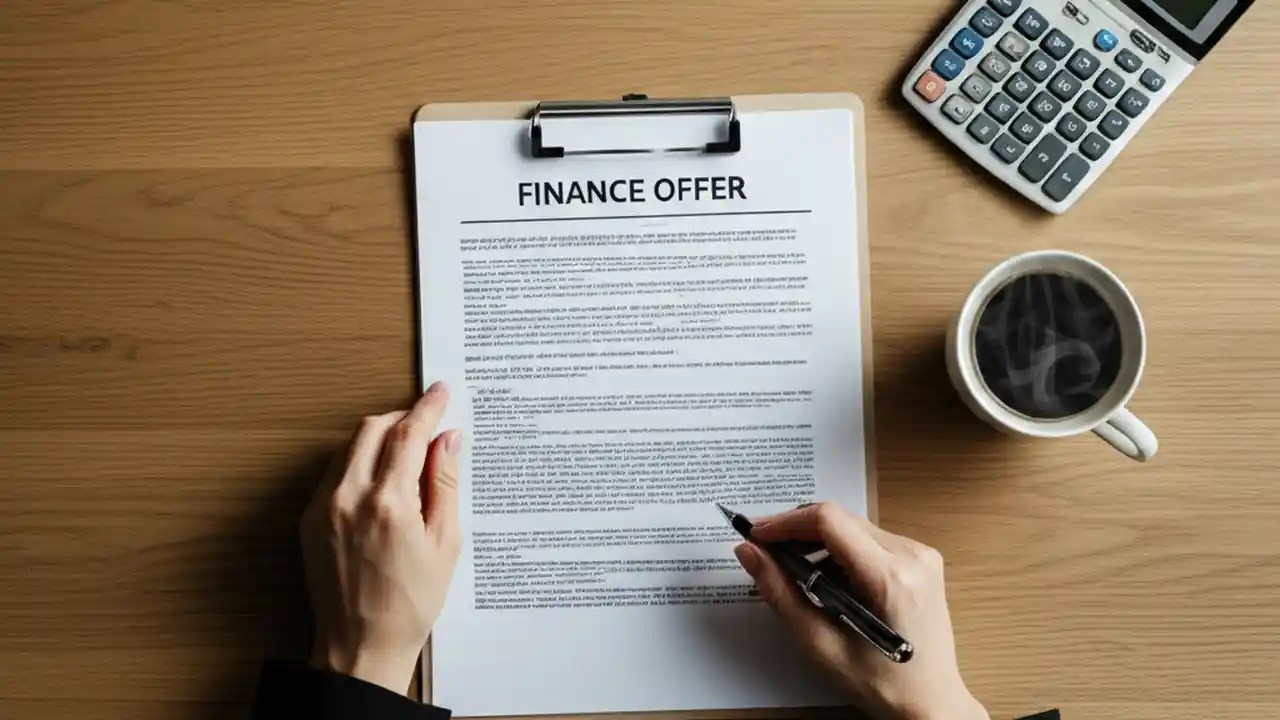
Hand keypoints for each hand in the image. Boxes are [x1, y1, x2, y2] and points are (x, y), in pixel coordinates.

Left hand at [300, 382, 461, 693]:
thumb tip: (448, 438)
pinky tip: (382, 481)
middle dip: (402, 418)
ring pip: (349, 446)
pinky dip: (359, 462)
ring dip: (379, 438)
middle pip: (372, 428)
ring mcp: (323, 507)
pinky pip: (334, 471)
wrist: (361, 644)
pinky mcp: (308, 518)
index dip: (428, 407)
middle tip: (428, 425)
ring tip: (408, 455)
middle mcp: (349, 497)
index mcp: (389, 503)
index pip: (409, 434)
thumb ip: (444, 483)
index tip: (441, 391)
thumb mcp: (445, 542)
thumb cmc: (411, 602)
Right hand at [734, 503, 987, 719]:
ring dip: (817, 542)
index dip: (786, 522)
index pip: (829, 521)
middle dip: (796, 530)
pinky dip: (840, 552)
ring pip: (852, 526)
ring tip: (796, 574)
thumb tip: (749, 552)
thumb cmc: (881, 684)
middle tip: (765, 551)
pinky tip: (827, 581)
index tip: (757, 534)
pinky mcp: (920, 558)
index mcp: (891, 577)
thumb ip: (781, 594)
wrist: (931, 701)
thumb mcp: (821, 645)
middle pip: (840, 519)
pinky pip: (869, 539)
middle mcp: (912, 555)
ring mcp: (920, 554)